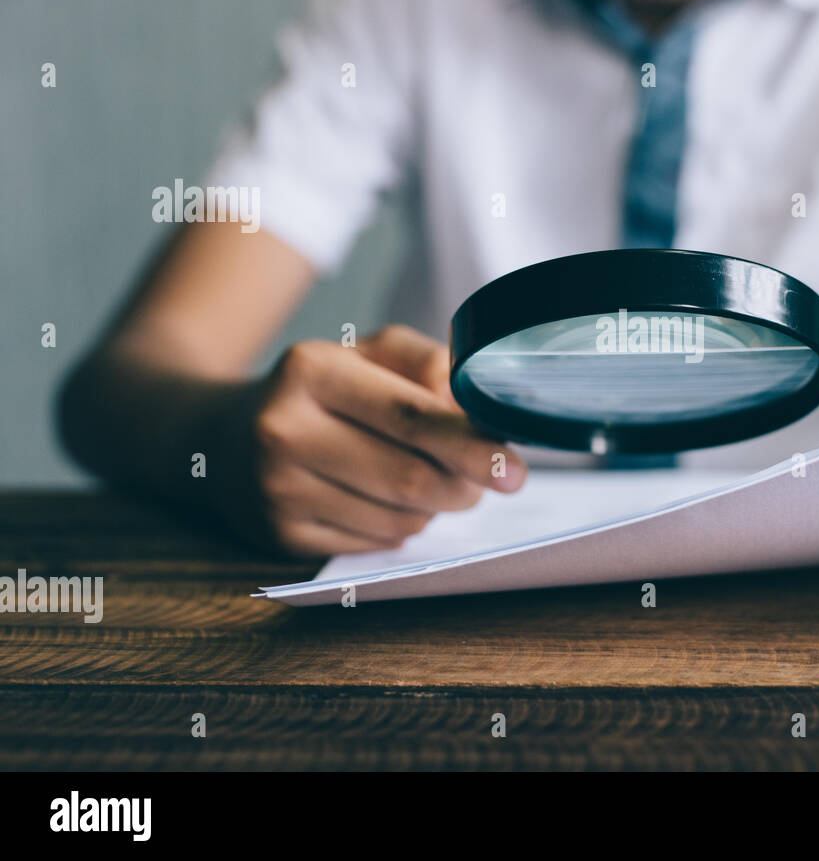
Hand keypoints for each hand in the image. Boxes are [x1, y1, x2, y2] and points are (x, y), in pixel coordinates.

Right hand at [237, 324, 525, 555]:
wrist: (227, 435)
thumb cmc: (322, 390)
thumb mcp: (371, 352)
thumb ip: (430, 363)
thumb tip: (473, 408)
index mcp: (311, 369)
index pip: (411, 417)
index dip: (471, 446)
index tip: (513, 468)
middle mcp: (284, 429)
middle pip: (410, 478)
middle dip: (464, 485)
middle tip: (486, 481)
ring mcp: (277, 488)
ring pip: (399, 517)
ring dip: (436, 507)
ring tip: (429, 482)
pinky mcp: (280, 534)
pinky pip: (376, 542)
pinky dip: (401, 527)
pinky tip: (386, 502)